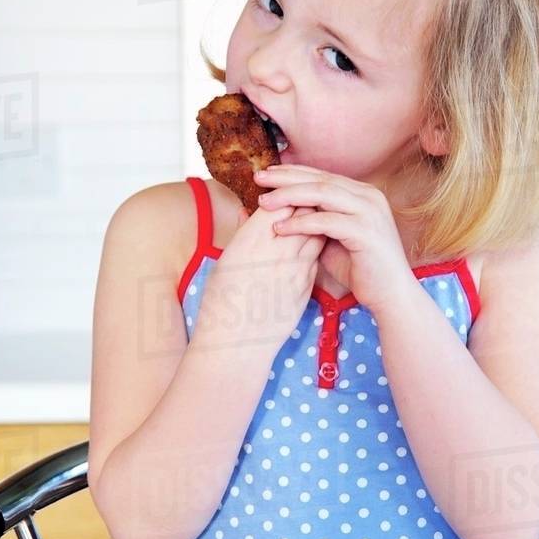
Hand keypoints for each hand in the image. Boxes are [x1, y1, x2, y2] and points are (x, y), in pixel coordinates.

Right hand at [204, 198, 325, 348]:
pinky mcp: (307, 285)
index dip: (283, 193)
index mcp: (251, 241)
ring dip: (313, 222)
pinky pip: (317, 255)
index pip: (280, 201)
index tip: (280, 194)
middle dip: (303, 202)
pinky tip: (308, 245)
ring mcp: (296, 269)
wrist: (236, 344)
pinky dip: (315, 244)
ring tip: (306, 220)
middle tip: (299, 200)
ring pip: (316, 231)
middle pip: (304, 211)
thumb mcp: (225, 260)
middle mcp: (277, 251)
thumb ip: (243, 234)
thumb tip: (248, 212)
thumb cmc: (222, 302)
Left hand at [253, 163, 413, 314]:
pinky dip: (299, 224)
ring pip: (322, 193)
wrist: (391, 294)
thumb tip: (278, 214)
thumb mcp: (331, 239)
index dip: (292, 173)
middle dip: (286, 178)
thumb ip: (312, 223)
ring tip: (264, 202)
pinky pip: (326, 221)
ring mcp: (369, 211)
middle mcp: (369, 196)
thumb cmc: (360, 269)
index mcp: (362, 193)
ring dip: (289, 196)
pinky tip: (279, 228)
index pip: (322, 175)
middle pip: (320, 179)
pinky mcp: (365, 231)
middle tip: (259, 177)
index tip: (266, 175)